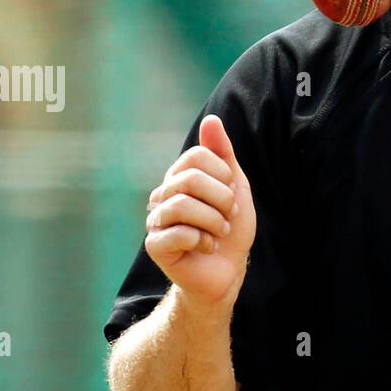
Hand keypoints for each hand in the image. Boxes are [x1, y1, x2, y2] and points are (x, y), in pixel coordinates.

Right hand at [144, 114, 256, 307]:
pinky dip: (202, 241)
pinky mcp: (155, 246)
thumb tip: (211, 119)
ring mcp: (156, 220)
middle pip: (189, 180)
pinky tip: (206, 247)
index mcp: (179, 178)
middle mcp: (163, 195)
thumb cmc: (230, 229)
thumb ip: (223, 154)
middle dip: (221, 200)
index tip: (231, 195)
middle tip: (227, 217)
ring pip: (182, 206)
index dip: (223, 175)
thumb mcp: (235, 186)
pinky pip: (177, 233)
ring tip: (219, 234)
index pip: (197, 156)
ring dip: (213, 222)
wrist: (227, 271)